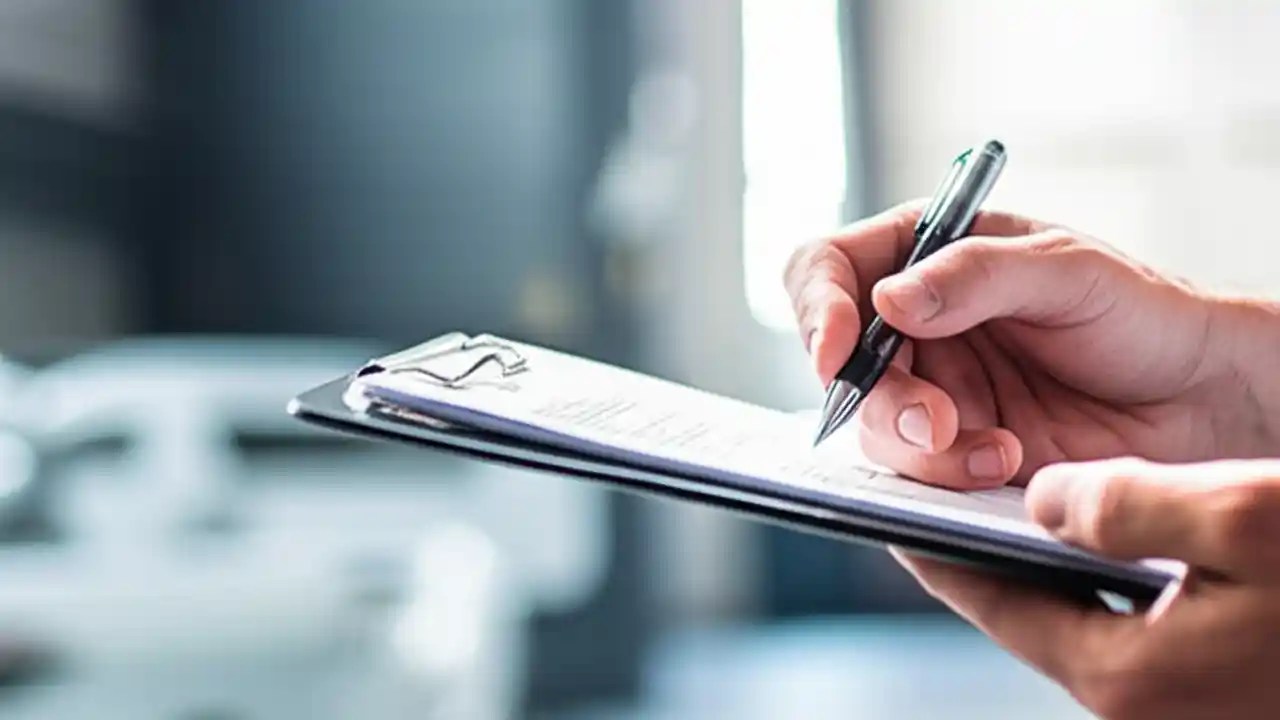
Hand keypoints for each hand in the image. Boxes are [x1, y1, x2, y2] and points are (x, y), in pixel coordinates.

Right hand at [784, 201, 1276, 487]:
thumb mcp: (1068, 271)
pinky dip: (948, 478)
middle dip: (881, 399)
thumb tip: (888, 300)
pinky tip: (1008, 469)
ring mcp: (931, 392)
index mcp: (928, 256)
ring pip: (873, 428)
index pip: (829, 269)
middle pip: (839, 363)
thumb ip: (976, 276)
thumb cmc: (1143, 314)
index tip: (837, 349)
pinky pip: (911, 475)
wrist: (1200, 402)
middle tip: (939, 421)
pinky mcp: (951, 455)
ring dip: (922, 449)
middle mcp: (916, 326)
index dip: (817, 307)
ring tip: (999, 453)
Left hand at [894, 458, 1279, 719]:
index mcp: (1125, 672)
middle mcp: (1142, 701)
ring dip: (1040, 567)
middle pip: (1027, 616)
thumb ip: (1123, 508)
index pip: (991, 606)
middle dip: (981, 555)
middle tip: (937, 497)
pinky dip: (1094, 581)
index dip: (937, 552)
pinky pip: (1126, 625)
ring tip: (1008, 508)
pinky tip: (1104, 540)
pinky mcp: (1214, 683)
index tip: (886, 513)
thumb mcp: (1240, 520)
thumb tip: (1042, 501)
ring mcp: (1179, 700)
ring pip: (1078, 620)